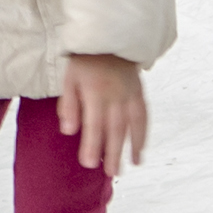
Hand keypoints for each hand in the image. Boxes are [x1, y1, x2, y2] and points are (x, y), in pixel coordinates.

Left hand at [59, 53, 148, 174]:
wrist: (110, 39)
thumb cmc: (85, 61)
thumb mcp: (69, 79)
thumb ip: (69, 105)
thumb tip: (68, 131)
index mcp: (95, 92)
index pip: (93, 124)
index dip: (91, 144)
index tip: (88, 163)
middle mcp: (115, 96)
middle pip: (115, 129)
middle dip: (113, 152)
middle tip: (111, 173)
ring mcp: (130, 95)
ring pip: (132, 125)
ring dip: (132, 147)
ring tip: (129, 166)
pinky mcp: (140, 94)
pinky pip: (144, 116)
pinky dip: (144, 134)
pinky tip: (141, 149)